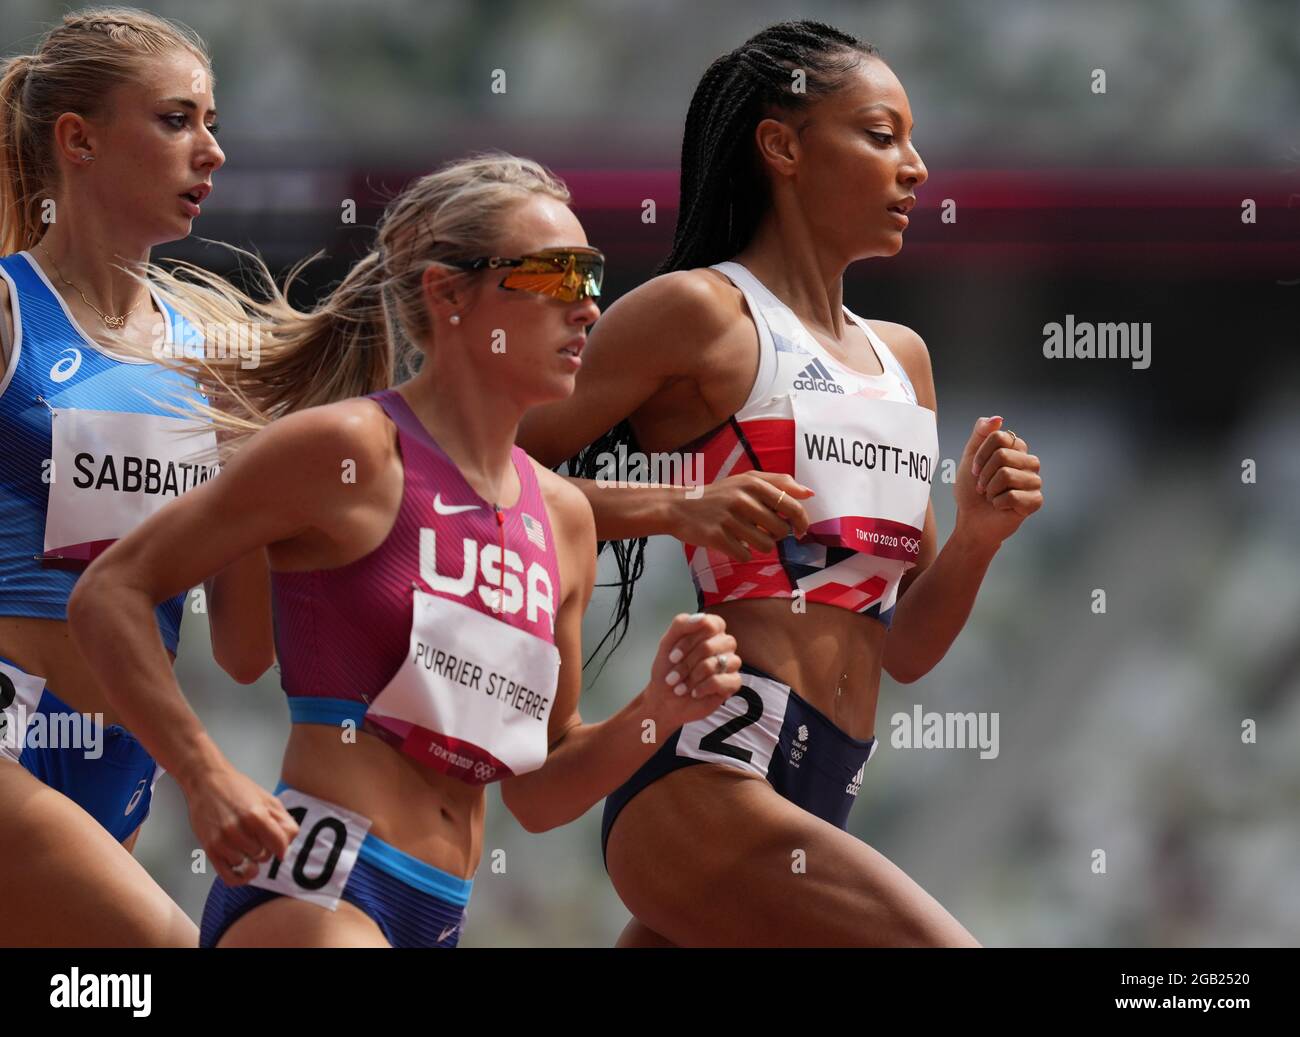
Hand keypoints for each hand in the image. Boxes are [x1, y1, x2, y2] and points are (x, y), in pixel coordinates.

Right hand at [181, 761, 299, 886]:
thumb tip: (287, 846)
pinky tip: (244, 870)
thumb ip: (283, 821)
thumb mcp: (268, 799)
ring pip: (247, 865)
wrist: (206, 782)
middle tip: (258, 837)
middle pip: (264, 856)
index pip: (279, 845)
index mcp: (255, 815)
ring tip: (246, 842)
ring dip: (250, 858)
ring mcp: (222, 841)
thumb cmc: (238, 789)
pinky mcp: (210, 849)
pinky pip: (229, 876)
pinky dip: (240, 877)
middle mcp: (237, 830)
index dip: (282, 847)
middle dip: (266, 849)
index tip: (280, 846)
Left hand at [642, 612, 741, 728]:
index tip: (672, 656)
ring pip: (715, 664)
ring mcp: (731, 662)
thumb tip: (702, 617)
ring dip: (692, 678)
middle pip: (709, 646)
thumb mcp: (667, 643)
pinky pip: (722, 681)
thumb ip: (681, 624)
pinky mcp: (733, 682)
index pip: (709, 624)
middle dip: (686, 664)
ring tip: (681, 687)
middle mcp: (724, 643)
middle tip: (673, 677)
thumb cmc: (668, 669)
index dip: (688, 642)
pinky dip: (702, 688)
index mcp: (711, 630)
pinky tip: (695, 692)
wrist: (665, 699)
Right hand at [670, 471, 814, 560]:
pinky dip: (742, 554)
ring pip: (765, 546)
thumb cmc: (720, 495)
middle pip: (780, 530)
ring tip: (747, 537)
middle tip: (762, 530)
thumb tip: (810, 493)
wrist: (680, 507)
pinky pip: (745, 555)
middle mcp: (741, 498)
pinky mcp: (716, 536)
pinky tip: (732, 544)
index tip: (801, 530)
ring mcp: (728, 518)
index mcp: (753, 483)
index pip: (791, 506)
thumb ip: (779, 483)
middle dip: (776, 535)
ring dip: (759, 546)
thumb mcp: (746, 480)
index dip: (802, 521)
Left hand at [954, 415, 1042, 547]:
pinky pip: (1012, 496)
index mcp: (1016, 448)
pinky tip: (1001, 506)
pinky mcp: (1035, 501)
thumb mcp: (970, 456)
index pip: (999, 436)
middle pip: (1003, 455)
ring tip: (991, 496)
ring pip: (1006, 475)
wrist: (972, 519)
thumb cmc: (971, 489)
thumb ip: (981, 433)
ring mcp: (1035, 481)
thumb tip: (998, 418)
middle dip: (984, 474)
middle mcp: (1029, 462)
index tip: (975, 469)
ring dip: (990, 489)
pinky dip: (998, 503)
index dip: (981, 454)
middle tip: (982, 486)